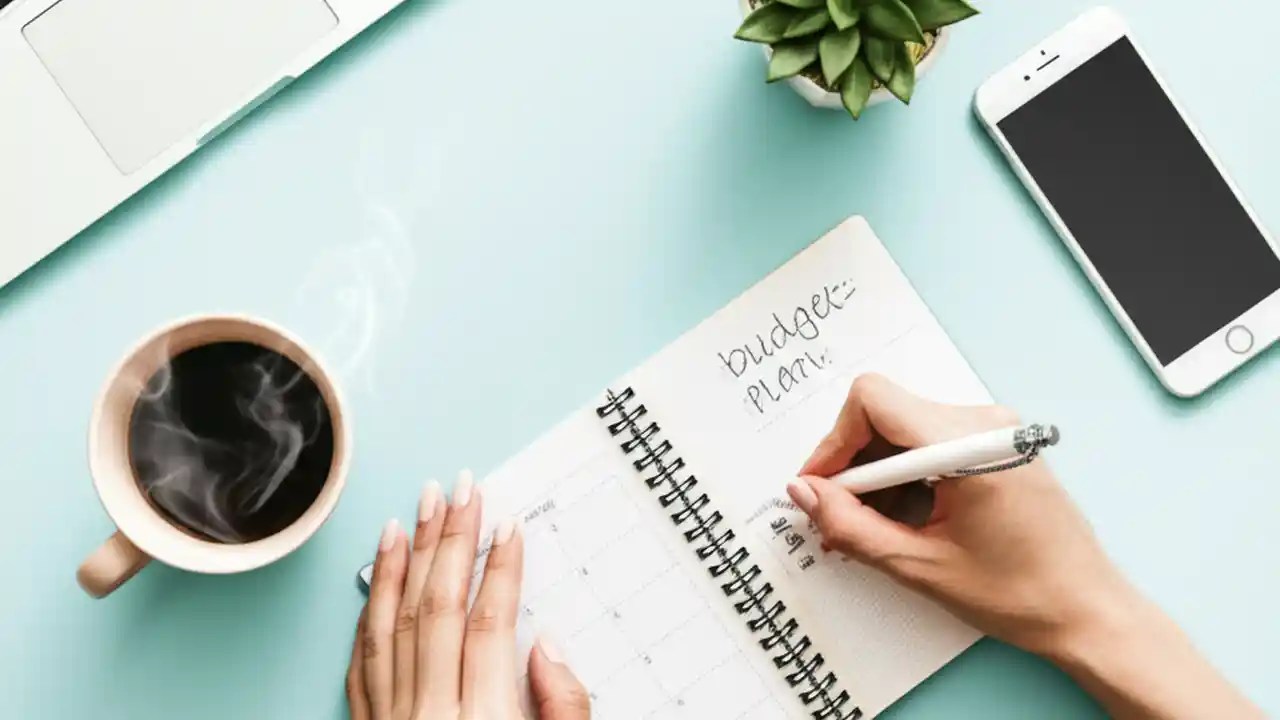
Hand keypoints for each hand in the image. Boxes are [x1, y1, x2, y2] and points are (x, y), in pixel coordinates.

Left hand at [346, 472, 589, 719]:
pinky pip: (363, 661)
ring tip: (413, 516)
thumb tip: (546, 647)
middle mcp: (430, 715)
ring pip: (393, 625)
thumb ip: (563, 707)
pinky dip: (371, 613)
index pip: (490, 625)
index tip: (508, 528)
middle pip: (438, 609)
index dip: (502, 571)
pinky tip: (379, 577)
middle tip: (460, 493)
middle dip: (451, 542)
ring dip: (403, 563)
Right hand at [788, 375, 1261, 719]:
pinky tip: (908, 516)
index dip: (834, 443)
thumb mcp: (919, 565)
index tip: (820, 485)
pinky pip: (930, 439)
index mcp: (968, 445)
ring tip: (879, 526)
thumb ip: (851, 526)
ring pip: (903, 426)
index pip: (873, 402)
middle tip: (840, 515)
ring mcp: (994, 430)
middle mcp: (984, 424)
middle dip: (853, 463)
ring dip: (878, 472)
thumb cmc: (1022, 593)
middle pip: (885, 411)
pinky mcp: (998, 444)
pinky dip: (905, 473)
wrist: (1087, 610)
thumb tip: (806, 494)